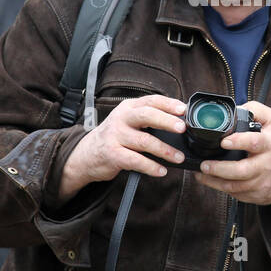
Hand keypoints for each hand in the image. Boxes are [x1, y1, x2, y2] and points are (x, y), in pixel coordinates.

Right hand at [58, 94, 187, 198]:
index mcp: (128, 107)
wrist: (87, 154)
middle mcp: (121, 118)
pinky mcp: (112, 154)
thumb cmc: (115, 136)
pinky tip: (161, 170)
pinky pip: (136, 160)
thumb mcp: (128, 120)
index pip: (151, 100)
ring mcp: (115, 136)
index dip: (168, 104)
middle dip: (166, 121)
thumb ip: (148, 118)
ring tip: (179, 157)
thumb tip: (179, 120)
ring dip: (164, 150)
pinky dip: (151, 166)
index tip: (183, 109)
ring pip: (144, 141)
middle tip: (182, 128)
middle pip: (146, 116)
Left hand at [197, 101, 270, 207]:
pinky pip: (236, 194)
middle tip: (204, 164)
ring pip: (235, 186)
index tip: (224, 141)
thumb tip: (235, 109)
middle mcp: (267, 165)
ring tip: (201, 173)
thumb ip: (255, 110)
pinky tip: (212, 180)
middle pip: (242, 171)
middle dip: (219, 169)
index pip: (255, 143)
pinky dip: (221, 188)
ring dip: (215, 181)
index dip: (238, 142)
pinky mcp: (258, 195)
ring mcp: (263, 183)